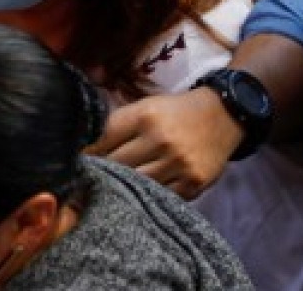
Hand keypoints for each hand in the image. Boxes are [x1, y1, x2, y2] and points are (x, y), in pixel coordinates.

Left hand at [87, 88, 243, 199]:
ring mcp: (179, 163)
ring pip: (136, 184)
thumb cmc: (173, 112)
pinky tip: (143, 191)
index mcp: (144, 116)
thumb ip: (116, 125)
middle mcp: (161, 139)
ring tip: (118, 184)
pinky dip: (150, 195)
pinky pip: (161, 196)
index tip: (79, 159)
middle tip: (95, 175)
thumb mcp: (144, 106)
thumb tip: (84, 148)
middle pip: (116, 165)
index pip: (103, 139)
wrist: (223, 116)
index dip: (89, 151)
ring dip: (124, 185)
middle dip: (103, 170)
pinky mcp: (193, 182)